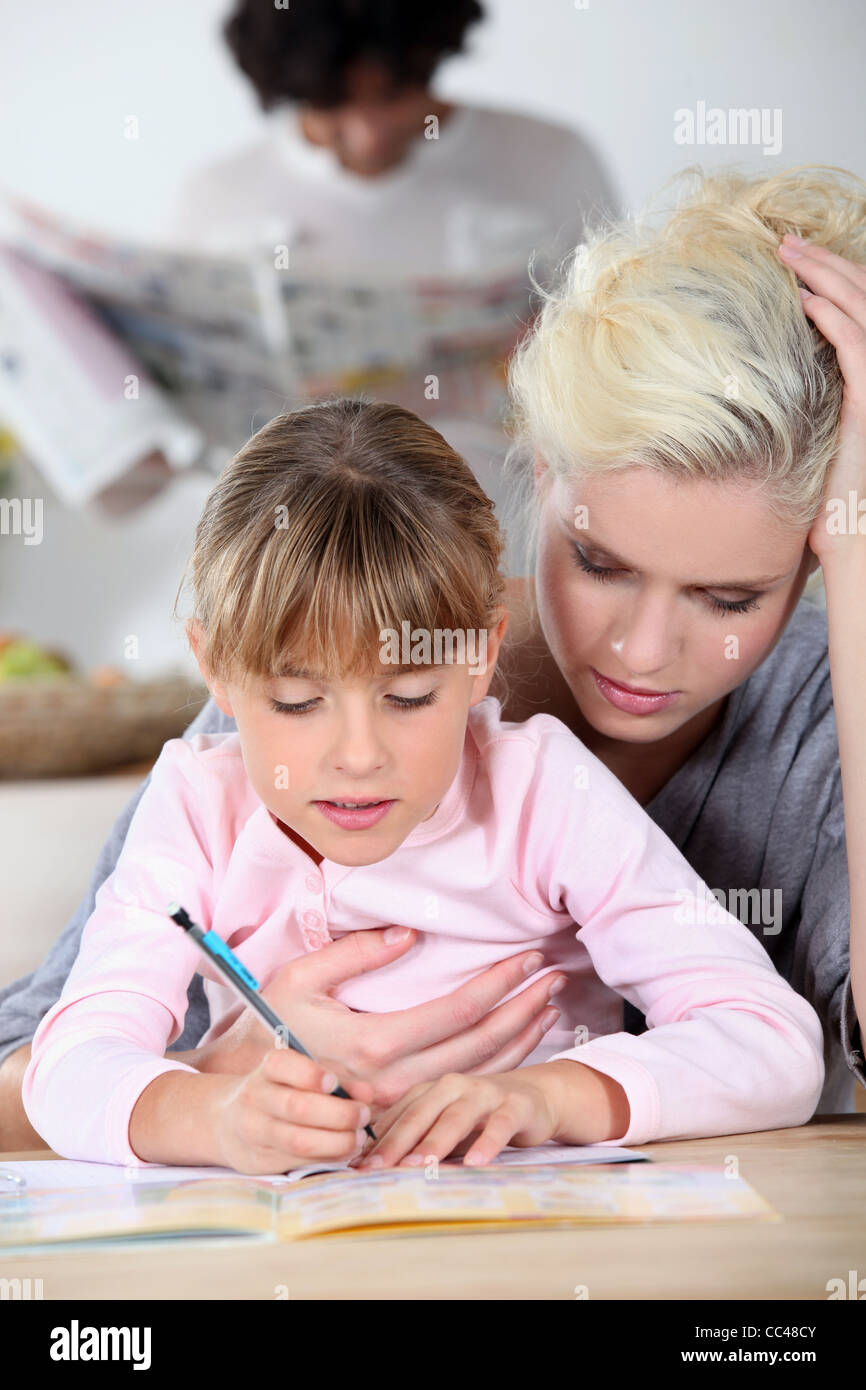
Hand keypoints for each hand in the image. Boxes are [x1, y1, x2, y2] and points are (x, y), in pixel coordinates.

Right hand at [183, 927, 565, 1109]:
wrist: (249, 1087)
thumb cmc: (270, 1023)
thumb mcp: (301, 977)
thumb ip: (355, 953)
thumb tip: (408, 934)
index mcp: (374, 1042)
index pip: (457, 1011)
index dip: (498, 983)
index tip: (527, 957)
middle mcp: (393, 1078)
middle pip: (479, 1045)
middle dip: (523, 1009)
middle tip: (554, 977)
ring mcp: (397, 1098)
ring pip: (476, 1071)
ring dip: (519, 1037)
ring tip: (549, 1005)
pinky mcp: (398, 1104)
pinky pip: (460, 1085)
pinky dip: (498, 1061)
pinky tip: (518, 1039)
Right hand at [210, 1047, 373, 1175]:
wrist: (228, 1123)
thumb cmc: (279, 1093)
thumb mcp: (298, 1078)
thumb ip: (336, 1083)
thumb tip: (367, 1094)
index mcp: (266, 1070)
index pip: (281, 1065)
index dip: (309, 1073)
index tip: (333, 1082)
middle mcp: (255, 1099)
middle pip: (297, 1107)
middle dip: (339, 1113)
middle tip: (363, 1114)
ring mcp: (255, 1132)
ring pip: (299, 1140)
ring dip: (337, 1141)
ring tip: (358, 1137)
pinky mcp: (261, 1161)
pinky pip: (299, 1161)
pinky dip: (327, 1158)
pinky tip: (344, 1152)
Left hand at [353, 1066, 562, 1169]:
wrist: (535, 1097)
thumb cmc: (480, 1116)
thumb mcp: (445, 1124)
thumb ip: (416, 1138)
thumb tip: (371, 1165)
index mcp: (430, 1089)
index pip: (398, 1117)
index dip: (377, 1142)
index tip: (357, 1168)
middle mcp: (453, 1086)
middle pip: (420, 1115)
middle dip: (397, 1143)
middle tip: (377, 1169)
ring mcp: (484, 1093)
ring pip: (455, 1117)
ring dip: (436, 1142)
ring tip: (421, 1166)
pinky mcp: (515, 1105)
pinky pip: (499, 1124)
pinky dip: (487, 1142)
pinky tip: (475, 1161)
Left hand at [777, 234, 865, 564]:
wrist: (855, 541)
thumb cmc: (831, 502)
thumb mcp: (817, 437)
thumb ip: (808, 398)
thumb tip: (766, 377)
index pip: (861, 311)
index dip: (833, 280)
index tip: (796, 262)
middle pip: (864, 299)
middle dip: (825, 264)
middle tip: (787, 242)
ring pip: (862, 312)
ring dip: (824, 277)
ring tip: (789, 254)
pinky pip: (857, 349)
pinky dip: (832, 318)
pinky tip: (805, 300)